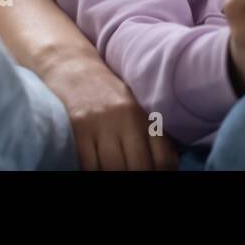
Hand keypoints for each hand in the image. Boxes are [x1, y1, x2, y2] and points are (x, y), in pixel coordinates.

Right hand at [36, 48, 177, 170]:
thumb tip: (170, 164)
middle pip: (138, 166)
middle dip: (138, 176)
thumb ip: (152, 133)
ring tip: (114, 171)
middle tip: (134, 174)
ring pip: (113, 168)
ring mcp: (101, 122)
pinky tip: (97, 167)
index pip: (162, 158)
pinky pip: (89, 163)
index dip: (161, 172)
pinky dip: (94, 170)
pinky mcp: (78, 127)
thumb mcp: (136, 106)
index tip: (156, 173)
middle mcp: (127, 117)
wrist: (74, 68)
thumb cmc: (109, 93)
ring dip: (114, 175)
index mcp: (145, 113)